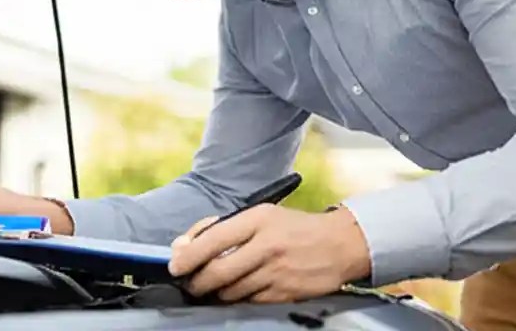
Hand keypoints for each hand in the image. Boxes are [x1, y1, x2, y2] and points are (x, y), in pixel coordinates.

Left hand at [167, 205, 370, 303]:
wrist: (340, 244)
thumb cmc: (293, 228)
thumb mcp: (261, 215)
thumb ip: (223, 227)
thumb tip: (186, 244)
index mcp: (258, 219)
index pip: (213, 239)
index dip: (188, 256)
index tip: (175, 265)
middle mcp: (267, 245)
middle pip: (218, 271)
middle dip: (196, 281)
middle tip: (189, 283)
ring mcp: (277, 272)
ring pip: (231, 291)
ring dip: (215, 293)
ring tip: (211, 288)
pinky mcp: (285, 293)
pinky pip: (249, 302)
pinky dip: (237, 299)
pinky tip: (236, 293)